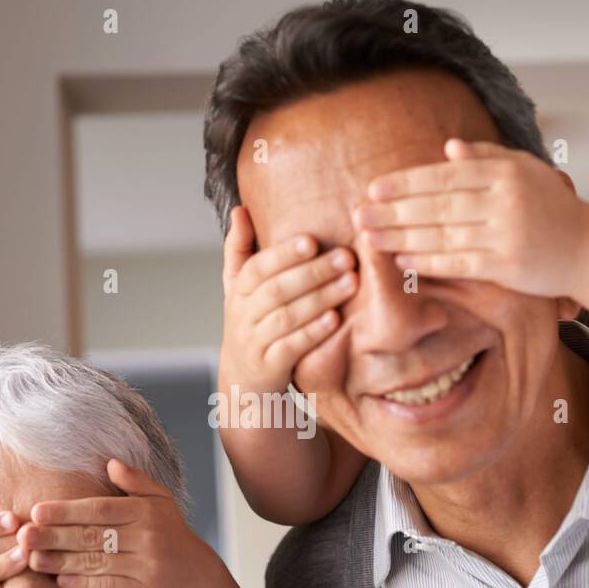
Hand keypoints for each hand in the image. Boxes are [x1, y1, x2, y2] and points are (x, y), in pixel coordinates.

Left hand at [19, 459, 219, 587]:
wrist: (197, 575)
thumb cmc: (171, 532)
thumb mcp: (160, 500)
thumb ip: (135, 481)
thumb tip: (109, 462)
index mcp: (147, 511)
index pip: (100, 510)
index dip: (67, 511)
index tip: (37, 511)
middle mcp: (148, 538)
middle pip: (92, 536)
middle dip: (54, 536)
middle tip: (23, 536)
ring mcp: (147, 567)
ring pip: (95, 563)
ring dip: (60, 562)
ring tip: (32, 559)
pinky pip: (108, 587)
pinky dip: (83, 584)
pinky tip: (60, 580)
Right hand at [219, 205, 359, 394]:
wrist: (243, 378)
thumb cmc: (250, 323)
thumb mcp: (237, 287)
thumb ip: (239, 249)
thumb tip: (240, 209)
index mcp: (238, 291)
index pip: (257, 267)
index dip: (284, 254)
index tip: (312, 240)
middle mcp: (243, 314)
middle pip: (277, 290)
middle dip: (313, 272)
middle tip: (347, 258)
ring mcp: (255, 342)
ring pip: (287, 317)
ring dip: (320, 298)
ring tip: (351, 282)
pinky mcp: (270, 366)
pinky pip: (291, 348)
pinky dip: (313, 333)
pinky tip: (336, 319)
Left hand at [354, 139, 588, 298]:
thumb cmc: (553, 208)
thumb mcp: (526, 171)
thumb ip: (487, 158)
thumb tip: (448, 148)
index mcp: (506, 172)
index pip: (445, 176)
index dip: (407, 183)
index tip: (375, 189)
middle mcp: (506, 200)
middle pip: (438, 205)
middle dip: (394, 211)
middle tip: (358, 215)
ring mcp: (507, 234)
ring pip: (443, 235)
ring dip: (402, 238)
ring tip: (371, 239)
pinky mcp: (508, 266)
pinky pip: (459, 263)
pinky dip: (429, 263)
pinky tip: (402, 262)